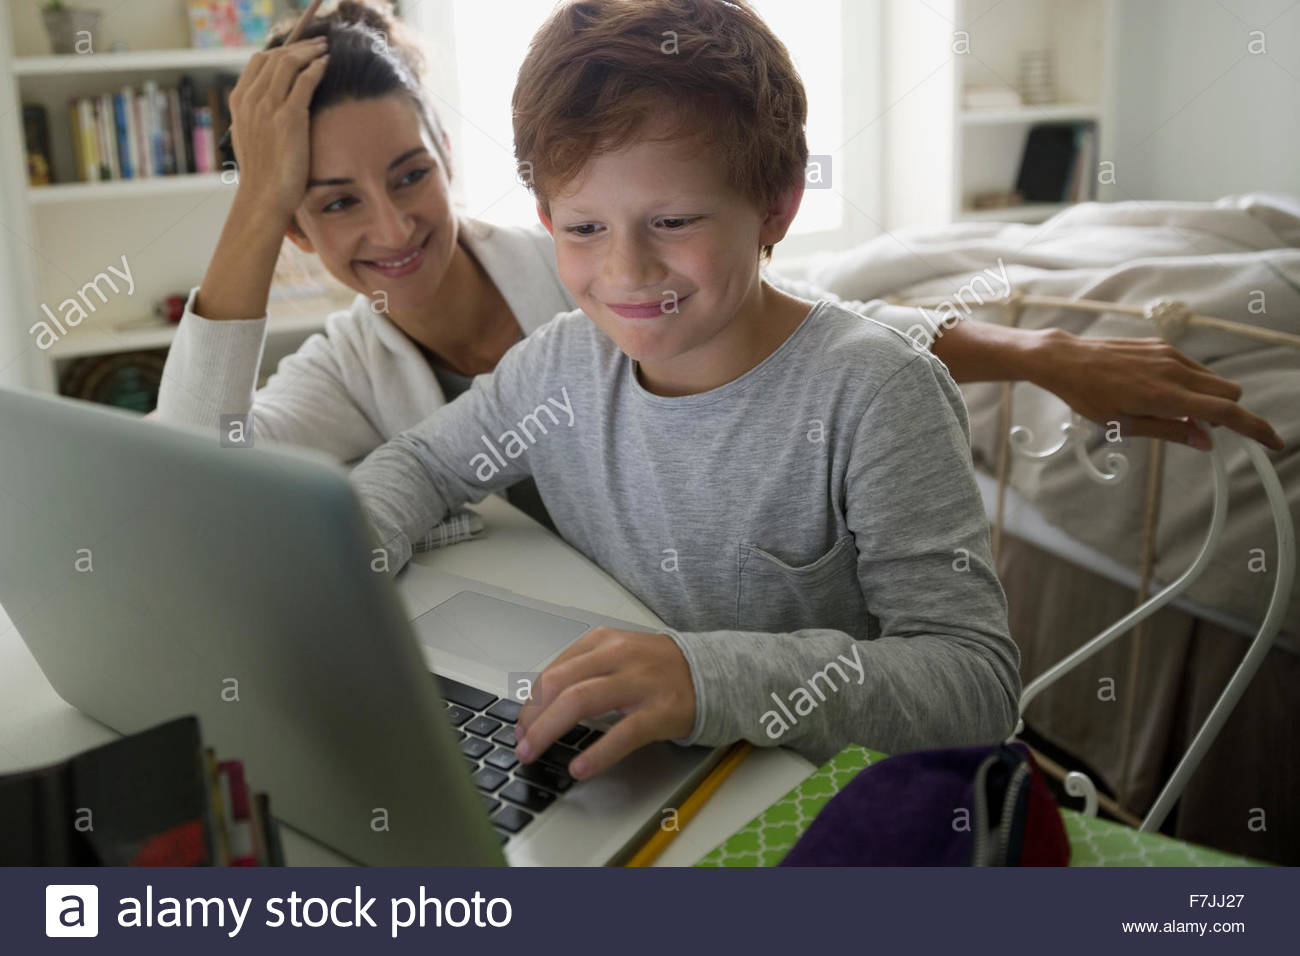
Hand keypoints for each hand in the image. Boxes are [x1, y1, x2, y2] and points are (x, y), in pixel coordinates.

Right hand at [226, 37, 330, 221]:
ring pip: (289, 63)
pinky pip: (304, 81)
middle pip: (274, 57)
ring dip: (309, 51)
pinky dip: (317, 67)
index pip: (258, 63)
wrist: (264, 197)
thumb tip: (269, 108)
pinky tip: (327, 64)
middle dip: (298, 46)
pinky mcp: (288, 117)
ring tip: (325, 49)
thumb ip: (256, 118)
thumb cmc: (263, 175)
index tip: (298, 51)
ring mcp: (268, 107)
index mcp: (239, 103)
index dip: (280, 52)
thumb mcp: (251, 139)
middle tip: (317, 44)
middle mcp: (251, 100)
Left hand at [515, 626, 695, 779]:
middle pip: (559, 684)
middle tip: (521, 744)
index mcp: (603, 642)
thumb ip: (583, 672)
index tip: (521, 727)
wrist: (713, 672)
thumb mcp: (618, 655)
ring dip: (549, 731)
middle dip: (532, 718)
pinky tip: (580, 767)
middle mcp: (618, 656)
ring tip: (535, 753)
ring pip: (580, 701)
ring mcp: (640, 682)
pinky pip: (622, 733)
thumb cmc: (659, 669)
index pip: (553, 671)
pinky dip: (597, 753)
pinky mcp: (660, 710)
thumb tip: (540, 705)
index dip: (530, 703)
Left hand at [1030, 330, 1283, 450]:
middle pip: (1230, 392)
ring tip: (1170, 409)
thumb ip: (1169, 432)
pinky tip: (1160, 391)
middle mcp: (1174, 371)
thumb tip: (1206, 442)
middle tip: (1196, 427)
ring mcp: (1170, 355)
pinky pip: (1194, 368)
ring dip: (1208, 398)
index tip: (1273, 443)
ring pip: (1214, 379)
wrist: (1067, 360)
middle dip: (1227, 412)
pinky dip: (1192, 384)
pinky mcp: (1163, 346)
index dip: (1254, 429)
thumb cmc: (1089, 397)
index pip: (1225, 412)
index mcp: (1165, 396)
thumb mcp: (1124, 425)